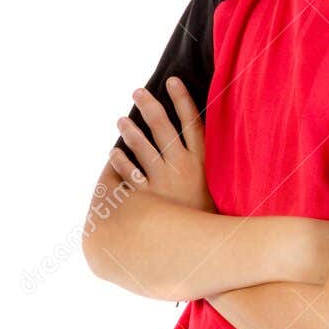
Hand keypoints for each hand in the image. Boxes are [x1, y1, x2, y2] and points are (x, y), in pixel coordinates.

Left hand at [109, 77, 213, 211]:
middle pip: (163, 128)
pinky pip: (129, 176)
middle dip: (150, 106)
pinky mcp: (149, 200)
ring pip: (143, 148)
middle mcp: (183, 167)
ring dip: (130, 132)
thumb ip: (204, 162)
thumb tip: (194, 139)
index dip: (182, 99)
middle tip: (138, 92)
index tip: (172, 80)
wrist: (207, 247)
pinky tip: (113, 153)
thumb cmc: (211, 213)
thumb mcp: (215, 183)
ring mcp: (164, 182)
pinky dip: (120, 163)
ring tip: (121, 120)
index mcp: (203, 161)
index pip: (192, 122)